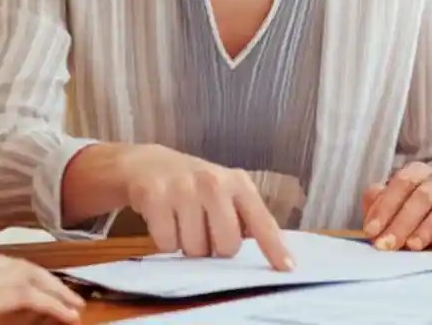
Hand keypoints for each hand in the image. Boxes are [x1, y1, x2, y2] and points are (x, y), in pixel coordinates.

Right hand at [118, 144, 294, 270]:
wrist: (145, 164)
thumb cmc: (193, 185)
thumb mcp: (224, 192)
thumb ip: (245, 218)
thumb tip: (270, 254)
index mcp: (237, 183)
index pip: (261, 220)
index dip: (273, 247)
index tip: (287, 268)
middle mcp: (213, 182)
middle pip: (227, 245)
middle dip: (216, 248)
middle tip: (205, 230)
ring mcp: (183, 187)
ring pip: (195, 249)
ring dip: (188, 244)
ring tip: (181, 221)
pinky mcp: (154, 195)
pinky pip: (166, 243)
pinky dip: (164, 240)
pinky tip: (164, 219)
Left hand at [361, 162, 431, 250]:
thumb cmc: (412, 201)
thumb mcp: (391, 197)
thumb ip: (378, 203)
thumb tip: (372, 221)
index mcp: (417, 172)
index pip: (401, 184)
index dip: (384, 208)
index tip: (370, 231)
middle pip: (421, 198)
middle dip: (402, 224)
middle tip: (386, 245)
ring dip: (426, 229)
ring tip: (411, 246)